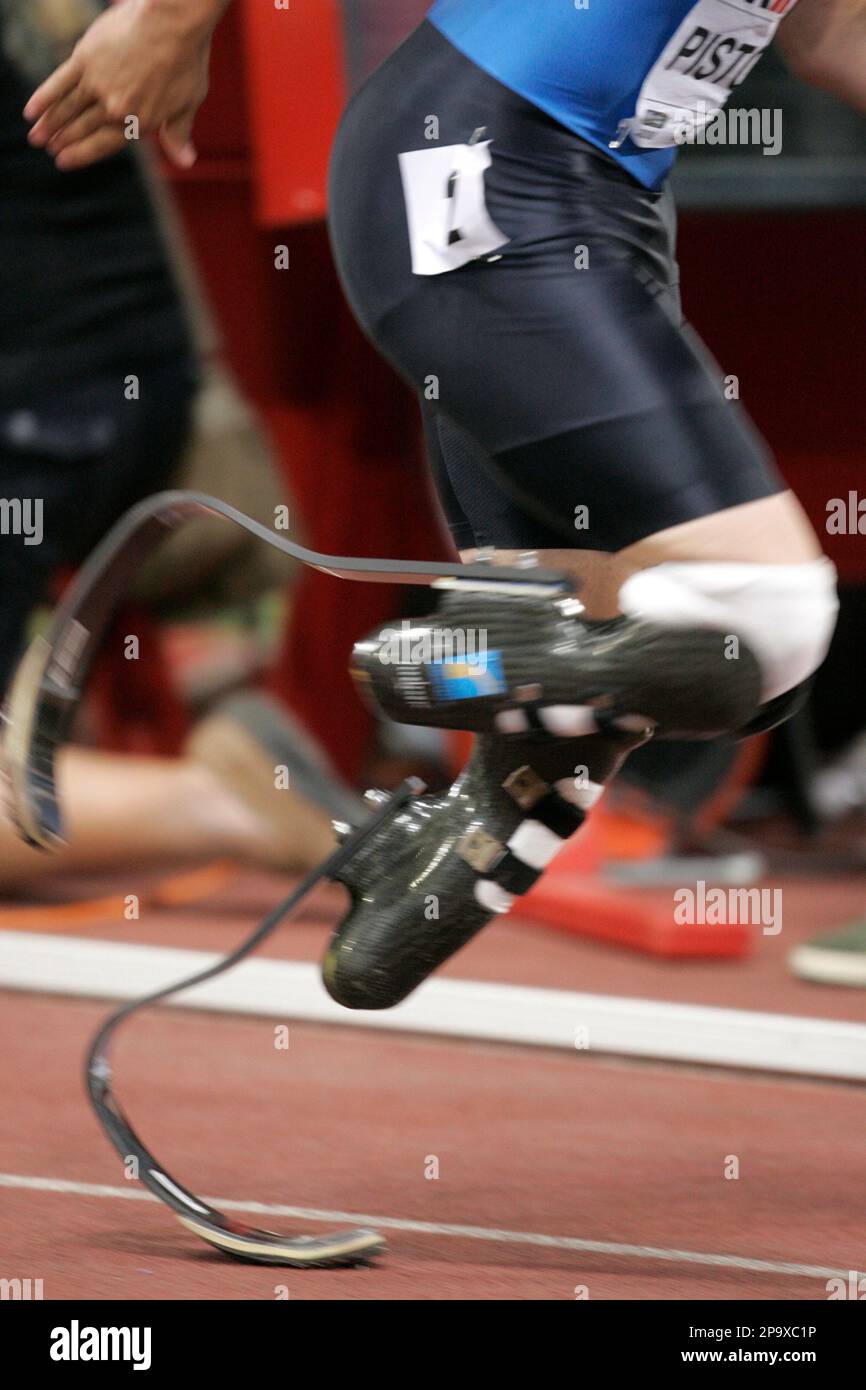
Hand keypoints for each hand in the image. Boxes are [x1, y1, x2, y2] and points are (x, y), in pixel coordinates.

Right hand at [24, 0, 218, 169]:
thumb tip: (185, 162)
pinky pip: (60, 82)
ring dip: (50, 124)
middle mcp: (114, 108)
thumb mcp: (188, 102)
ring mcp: (98, 83)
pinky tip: (31, 110)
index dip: (83, 153)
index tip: (64, 160)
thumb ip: (178, 133)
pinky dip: (44, 97)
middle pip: (83, 127)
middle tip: (47, 148)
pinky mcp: (86, 59)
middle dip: (63, 140)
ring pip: (68, 109)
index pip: (104, 144)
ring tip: (36, 137)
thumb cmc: (186, 61)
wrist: (171, 22)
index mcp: (138, 122)